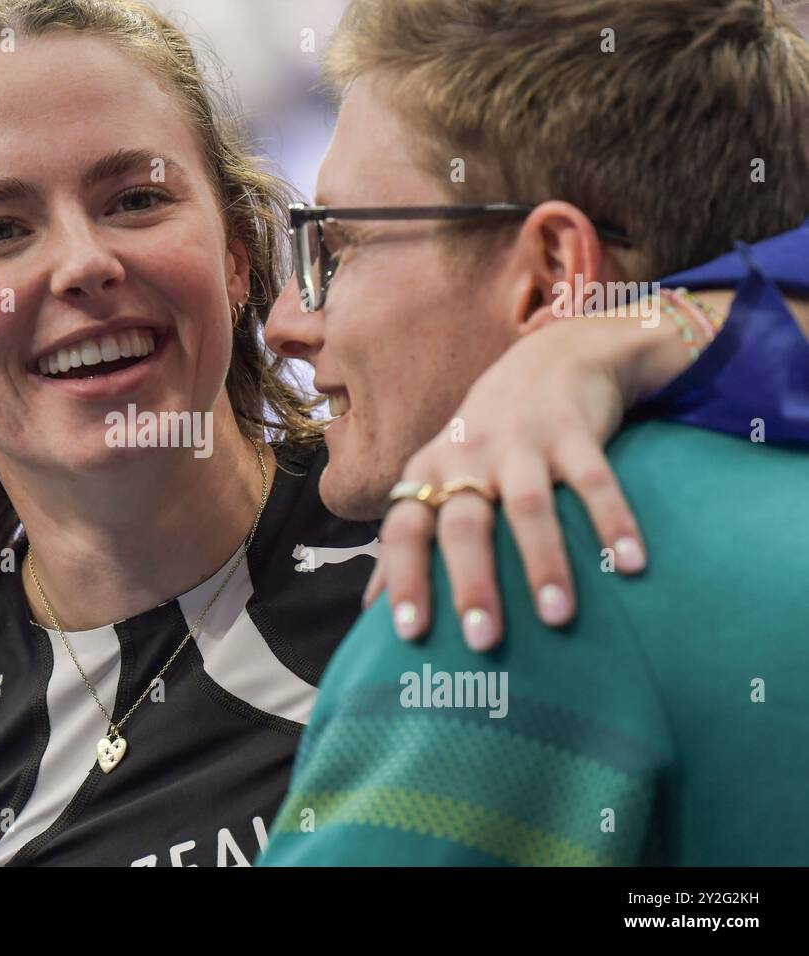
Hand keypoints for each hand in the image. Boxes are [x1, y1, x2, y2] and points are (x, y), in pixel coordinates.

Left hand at [364, 290, 732, 650]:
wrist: (551, 359)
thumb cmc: (484, 441)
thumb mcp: (437, 478)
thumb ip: (406, 541)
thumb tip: (370, 613)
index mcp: (428, 473)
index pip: (404, 529)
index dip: (403, 578)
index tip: (410, 634)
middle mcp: (467, 456)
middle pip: (464, 524)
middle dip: (472, 582)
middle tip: (482, 640)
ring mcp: (521, 441)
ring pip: (528, 507)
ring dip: (543, 562)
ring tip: (557, 618)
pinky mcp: (573, 430)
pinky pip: (594, 480)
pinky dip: (613, 521)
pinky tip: (632, 564)